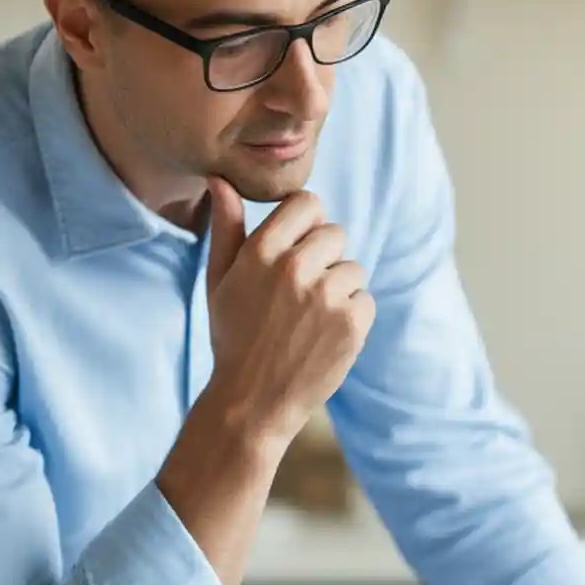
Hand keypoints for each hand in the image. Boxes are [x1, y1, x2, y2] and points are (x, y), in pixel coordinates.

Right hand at [203, 176, 375, 452]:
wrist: (252, 402)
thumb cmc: (233, 338)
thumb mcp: (219, 282)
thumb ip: (226, 229)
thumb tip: (221, 182)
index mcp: (261, 252)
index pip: (308, 203)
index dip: (308, 223)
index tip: (300, 246)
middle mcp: (294, 268)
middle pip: (336, 233)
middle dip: (324, 258)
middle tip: (301, 294)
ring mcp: (326, 295)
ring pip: (352, 269)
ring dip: (339, 289)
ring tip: (309, 320)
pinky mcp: (351, 323)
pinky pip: (365, 298)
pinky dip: (352, 316)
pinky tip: (324, 336)